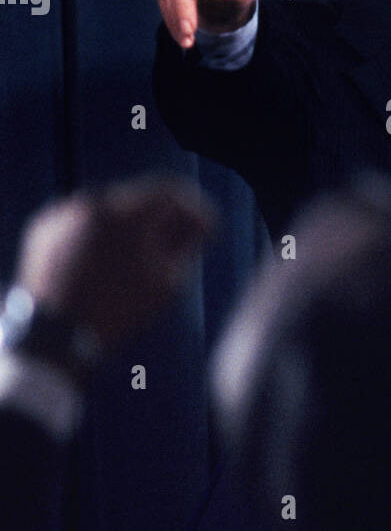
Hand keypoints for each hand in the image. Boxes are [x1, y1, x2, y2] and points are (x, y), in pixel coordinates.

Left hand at [15, 177, 214, 346]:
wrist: (52, 337)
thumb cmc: (116, 314)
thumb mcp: (166, 283)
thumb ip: (186, 245)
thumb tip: (199, 225)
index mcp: (124, 215)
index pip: (170, 193)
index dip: (194, 209)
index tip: (206, 227)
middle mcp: (92, 203)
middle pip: (139, 198)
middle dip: (162, 217)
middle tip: (179, 240)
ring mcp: (64, 213)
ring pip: (110, 208)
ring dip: (129, 224)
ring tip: (141, 254)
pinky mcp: (44, 227)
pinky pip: (83, 220)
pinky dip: (100, 233)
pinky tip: (109, 257)